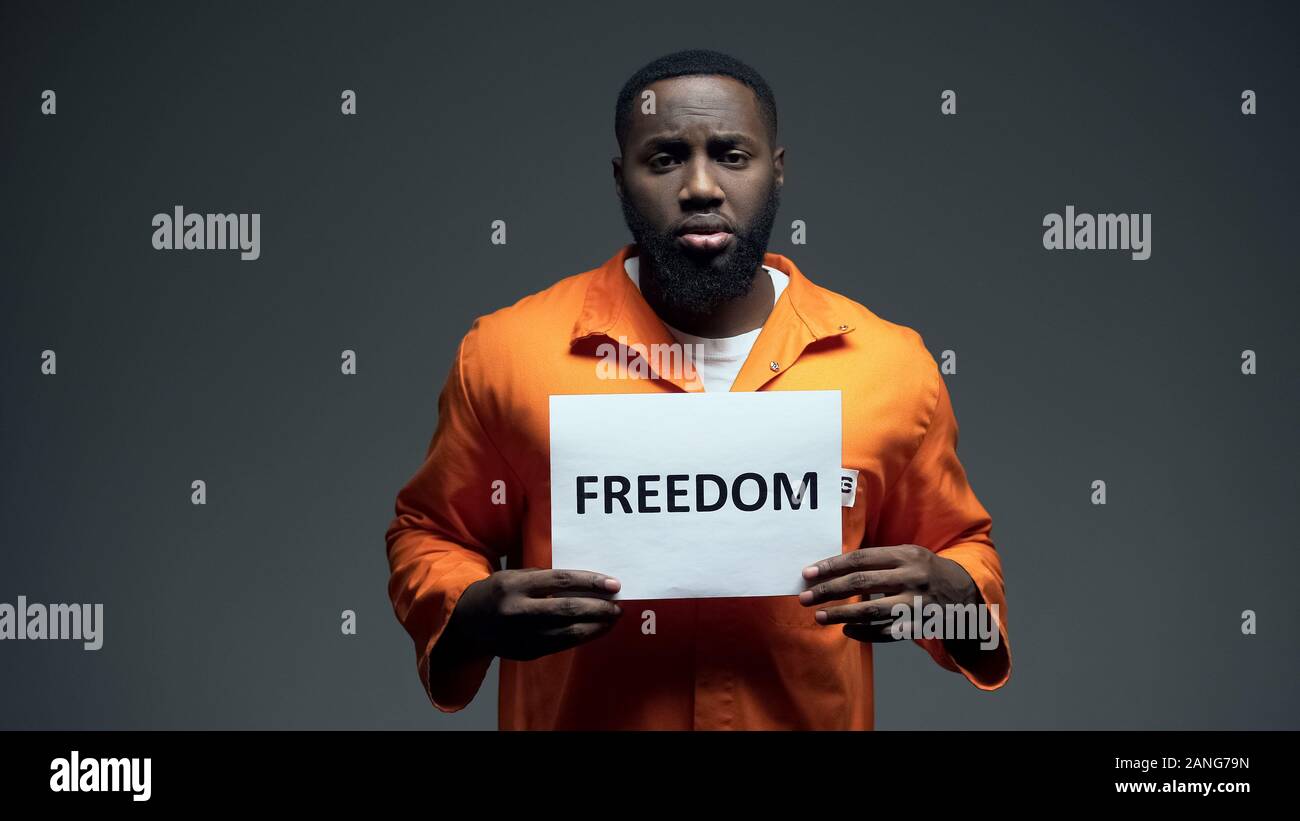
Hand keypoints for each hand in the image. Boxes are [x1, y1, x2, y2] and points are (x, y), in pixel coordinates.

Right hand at [439, 568, 623, 661]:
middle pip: (568, 609)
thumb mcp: (517, 575)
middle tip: (618, 605)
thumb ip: (547, 579)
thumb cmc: (501, 592)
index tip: (613, 584)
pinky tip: (595, 630)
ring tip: (612, 619)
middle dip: (599, 608)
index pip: (561, 581)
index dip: (590, 582)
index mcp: (515, 585)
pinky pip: (561, 645)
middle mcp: (517, 611)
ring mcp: (521, 635)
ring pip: (568, 632)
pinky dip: (582, 637)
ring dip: (596, 626)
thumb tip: (589, 583)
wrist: (469, 622)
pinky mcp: (526, 653)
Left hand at [798, 544, 978, 642]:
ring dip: (841, 615)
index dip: (831, 566)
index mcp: (906, 555)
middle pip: (862, 583)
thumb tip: (832, 568)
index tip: (807, 574)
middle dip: (829, 590)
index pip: (861, 559)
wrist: (966, 595)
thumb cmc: (924, 572)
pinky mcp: (920, 626)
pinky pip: (886, 633)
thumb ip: (877, 560)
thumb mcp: (908, 556)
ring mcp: (917, 604)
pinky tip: (846, 630)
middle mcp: (913, 578)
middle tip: (804, 597)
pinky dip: (864, 633)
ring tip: (819, 616)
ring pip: (872, 611)